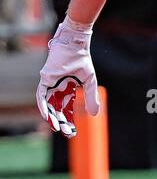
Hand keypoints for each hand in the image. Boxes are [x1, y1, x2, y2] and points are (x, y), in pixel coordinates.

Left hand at [36, 16, 99, 137]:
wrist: (75, 45)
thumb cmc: (82, 60)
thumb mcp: (90, 82)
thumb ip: (91, 98)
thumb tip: (94, 115)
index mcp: (68, 89)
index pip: (67, 108)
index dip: (70, 120)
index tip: (72, 131)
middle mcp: (57, 88)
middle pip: (57, 109)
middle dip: (61, 121)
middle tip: (66, 132)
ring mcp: (50, 84)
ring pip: (48, 105)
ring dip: (51, 117)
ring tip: (56, 128)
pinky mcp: (45, 79)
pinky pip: (41, 95)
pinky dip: (43, 106)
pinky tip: (47, 116)